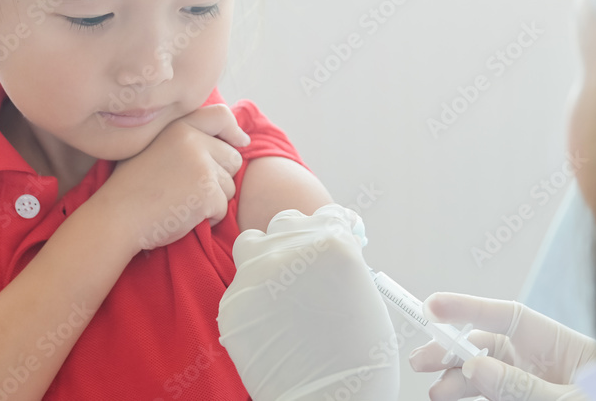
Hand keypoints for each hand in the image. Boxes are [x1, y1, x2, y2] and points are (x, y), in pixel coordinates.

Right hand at [99, 104, 249, 252]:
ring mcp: (202, 167)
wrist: (117, 216)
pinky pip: (223, 208)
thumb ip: (184, 140)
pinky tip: (183, 216)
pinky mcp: (207, 193)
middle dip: (220, 176)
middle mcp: (193, 141)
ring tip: (181, 202)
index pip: (221, 116)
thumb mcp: (153, 147)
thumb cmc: (132, 187)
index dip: (234, 130)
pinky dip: (208, 218)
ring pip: (230, 186)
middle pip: (232, 157)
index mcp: (179, 126)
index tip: (240, 141)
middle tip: (190, 189)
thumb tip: (226, 139)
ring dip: (213, 200)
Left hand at [217, 204, 399, 400]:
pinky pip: (240, 288)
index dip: (326, 230)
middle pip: (284, 222)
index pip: (324, 214)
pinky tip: (269, 324)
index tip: (325, 241)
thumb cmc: (357, 356)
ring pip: (251, 244)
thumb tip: (324, 246)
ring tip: (278, 290)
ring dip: (263, 257)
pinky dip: (252, 300)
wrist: (329, 400)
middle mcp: (291, 249)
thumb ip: (340, 259)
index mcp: (332, 242)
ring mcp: (257, 274)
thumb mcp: (363, 292)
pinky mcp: (233, 302)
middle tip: (302, 270)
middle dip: (293, 240)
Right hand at [408, 293, 595, 400]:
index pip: (504, 316)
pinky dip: (472, 399)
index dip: (465, 307)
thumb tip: (473, 367)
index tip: (431, 306)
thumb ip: (521, 385)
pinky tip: (454, 400)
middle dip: (450, 351)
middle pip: (484, 346)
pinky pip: (493, 398)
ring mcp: (531, 384)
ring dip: (457, 382)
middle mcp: (539, 359)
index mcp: (555, 341)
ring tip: (437, 395)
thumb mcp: (568, 399)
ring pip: (483, 376)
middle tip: (420, 361)